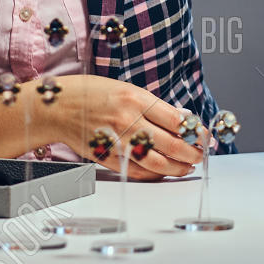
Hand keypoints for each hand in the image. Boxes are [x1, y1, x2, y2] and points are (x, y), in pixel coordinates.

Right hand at [50, 75, 205, 180]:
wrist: (56, 107)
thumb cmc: (92, 93)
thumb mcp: (127, 89)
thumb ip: (155, 106)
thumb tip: (184, 119)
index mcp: (135, 99)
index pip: (176, 120)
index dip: (196, 131)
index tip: (207, 137)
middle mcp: (127, 121)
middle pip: (171, 144)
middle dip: (192, 152)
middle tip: (202, 154)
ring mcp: (117, 141)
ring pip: (156, 162)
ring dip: (177, 167)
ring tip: (188, 166)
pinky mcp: (107, 157)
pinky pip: (136, 171)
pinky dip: (154, 174)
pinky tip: (164, 172)